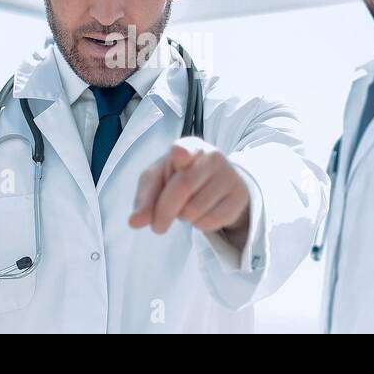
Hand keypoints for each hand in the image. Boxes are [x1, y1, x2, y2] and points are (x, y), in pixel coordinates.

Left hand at [130, 137, 250, 244]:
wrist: (216, 183)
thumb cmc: (179, 178)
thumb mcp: (158, 182)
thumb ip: (145, 199)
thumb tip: (134, 222)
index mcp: (188, 147)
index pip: (184, 149)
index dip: (181, 153)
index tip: (179, 154)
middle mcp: (212, 156)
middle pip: (182, 188)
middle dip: (164, 212)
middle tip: (157, 227)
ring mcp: (229, 176)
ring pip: (195, 210)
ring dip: (184, 217)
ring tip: (187, 207)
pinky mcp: (239, 197)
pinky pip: (211, 221)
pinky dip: (200, 225)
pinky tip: (202, 213)